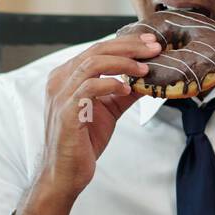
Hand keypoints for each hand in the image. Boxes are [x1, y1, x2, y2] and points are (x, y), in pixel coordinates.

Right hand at [37, 31, 164, 197]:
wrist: (66, 173)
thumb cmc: (83, 141)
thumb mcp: (109, 110)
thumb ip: (125, 92)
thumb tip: (149, 77)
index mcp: (68, 76)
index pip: (98, 49)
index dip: (126, 42)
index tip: (151, 42)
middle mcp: (60, 80)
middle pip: (96, 50)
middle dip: (129, 47)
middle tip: (154, 48)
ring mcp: (61, 95)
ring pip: (92, 64)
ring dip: (122, 64)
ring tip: (144, 69)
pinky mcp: (66, 112)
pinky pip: (88, 89)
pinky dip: (110, 84)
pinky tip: (126, 89)